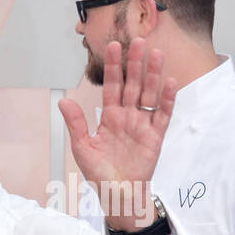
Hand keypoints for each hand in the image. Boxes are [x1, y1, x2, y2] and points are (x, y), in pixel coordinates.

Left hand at [59, 38, 176, 226]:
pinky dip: (168, 99)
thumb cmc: (99, 173)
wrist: (118, 193)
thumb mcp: (83, 148)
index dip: (113, 67)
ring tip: (156, 54)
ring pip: (149, 94)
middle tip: (138, 40)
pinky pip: (164, 114)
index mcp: (109, 117)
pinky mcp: (156, 136)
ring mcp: (143, 124)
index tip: (113, 46)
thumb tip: (63, 101)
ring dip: (153, 75)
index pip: (111, 86)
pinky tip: (170, 82)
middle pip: (133, 84)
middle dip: (135, 64)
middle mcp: (127, 116)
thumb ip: (77, 124)